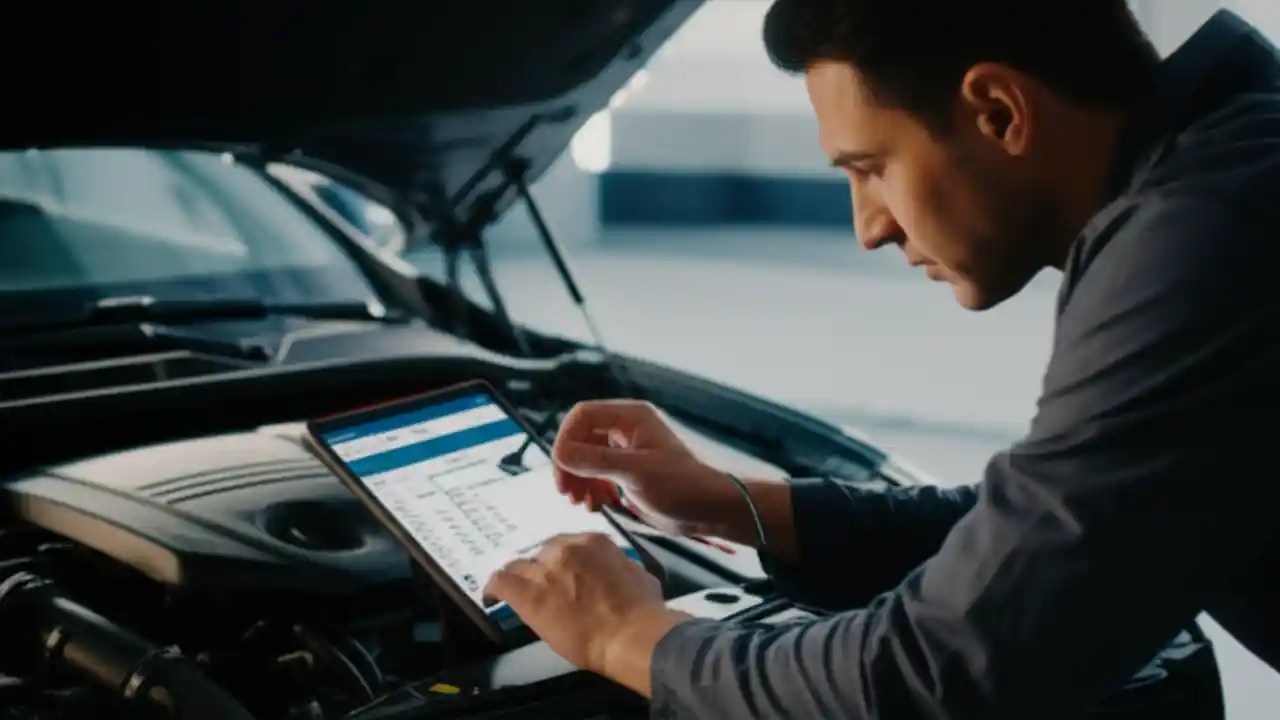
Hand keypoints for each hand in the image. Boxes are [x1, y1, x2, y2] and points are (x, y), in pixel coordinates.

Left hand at [483, 533, 689, 693]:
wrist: (629, 634)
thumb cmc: (643, 609)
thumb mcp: (639, 576)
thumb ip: (620, 567)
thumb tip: (618, 571)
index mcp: (593, 542)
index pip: (568, 545)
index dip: (564, 562)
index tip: (565, 575)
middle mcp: (564, 549)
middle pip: (543, 553)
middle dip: (544, 570)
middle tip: (547, 589)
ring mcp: (543, 570)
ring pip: (519, 566)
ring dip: (521, 578)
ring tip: (519, 592)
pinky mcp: (526, 593)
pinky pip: (500, 582)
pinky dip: (494, 588)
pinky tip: (491, 597)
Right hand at [551, 400, 739, 536]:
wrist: (707, 510)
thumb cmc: (680, 485)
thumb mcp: (636, 472)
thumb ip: (596, 461)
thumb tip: (559, 454)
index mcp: (631, 417)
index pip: (582, 415)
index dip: (566, 439)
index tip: (562, 468)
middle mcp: (625, 428)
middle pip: (580, 438)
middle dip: (570, 465)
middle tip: (567, 493)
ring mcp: (625, 450)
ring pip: (585, 458)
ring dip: (579, 480)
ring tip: (583, 503)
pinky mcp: (625, 472)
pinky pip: (595, 474)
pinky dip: (591, 489)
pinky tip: (597, 506)